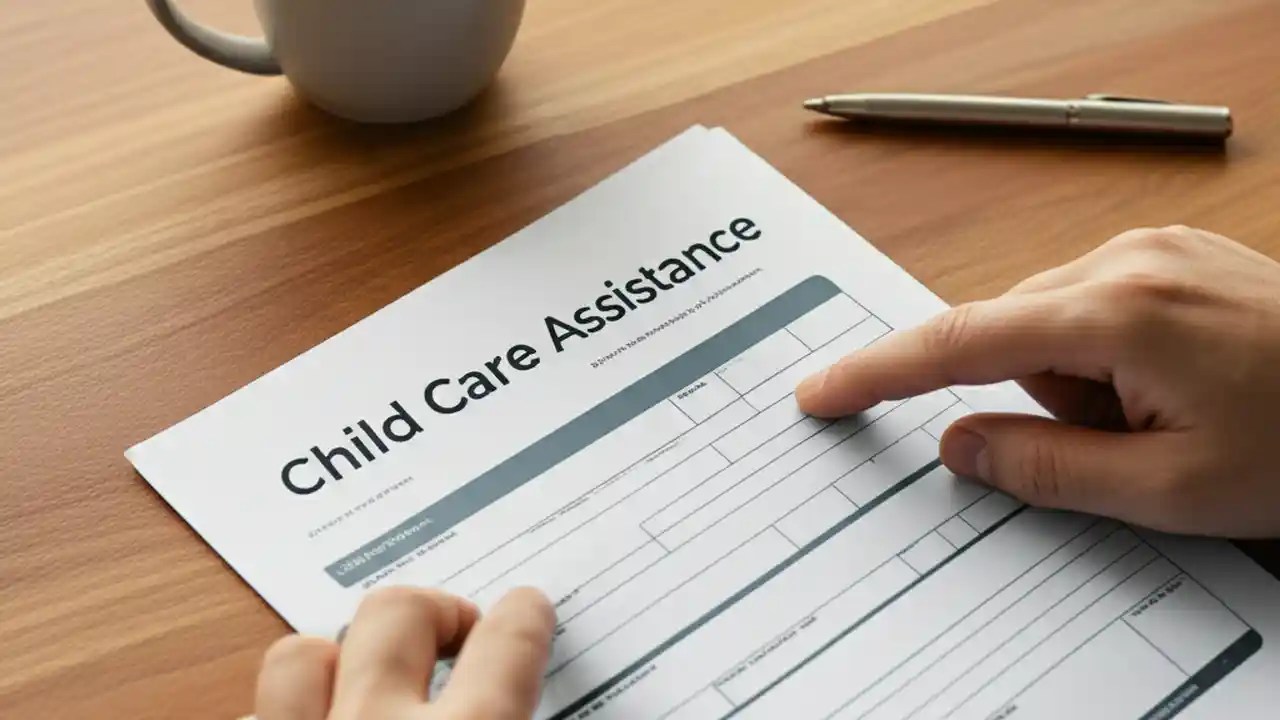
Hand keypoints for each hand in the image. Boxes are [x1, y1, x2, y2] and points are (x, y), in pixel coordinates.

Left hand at [254, 586, 554, 719]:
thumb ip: (517, 719)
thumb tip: (521, 695)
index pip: (505, 647)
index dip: (522, 619)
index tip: (526, 609)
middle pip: (399, 615)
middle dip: (433, 610)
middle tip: (454, 634)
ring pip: (300, 657)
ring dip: (337, 656)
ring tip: (363, 676)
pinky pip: (253, 718)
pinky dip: (283, 715)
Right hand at [796, 226, 1279, 536]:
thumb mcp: (1170, 491)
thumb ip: (1045, 469)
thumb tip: (958, 446)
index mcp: (1116, 314)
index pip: (960, 343)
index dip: (880, 373)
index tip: (823, 391)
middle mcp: (1125, 260)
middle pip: (1012, 338)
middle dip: (1045, 402)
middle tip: (1126, 445)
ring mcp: (1152, 249)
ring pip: (1052, 328)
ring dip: (1083, 385)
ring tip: (1170, 414)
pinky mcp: (1170, 254)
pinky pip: (1094, 309)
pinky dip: (1108, 357)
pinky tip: (1176, 382)